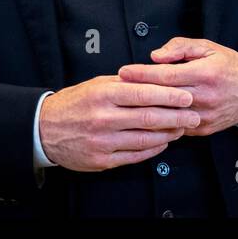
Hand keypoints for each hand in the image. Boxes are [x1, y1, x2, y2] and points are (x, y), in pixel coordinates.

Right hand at [39, 74, 200, 171]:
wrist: (43, 129)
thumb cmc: (74, 103)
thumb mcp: (97, 84)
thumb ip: (125, 83)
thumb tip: (156, 78)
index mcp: (104, 94)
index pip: (144, 93)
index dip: (170, 96)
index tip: (188, 96)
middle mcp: (103, 117)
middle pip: (149, 117)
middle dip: (177, 116)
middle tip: (194, 114)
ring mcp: (102, 141)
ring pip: (144, 138)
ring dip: (168, 134)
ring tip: (182, 128)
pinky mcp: (101, 160)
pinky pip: (134, 156)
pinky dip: (152, 149)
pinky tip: (163, 142)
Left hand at [116, 36, 237, 136]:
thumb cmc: (230, 65)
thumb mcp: (208, 47)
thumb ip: (180, 47)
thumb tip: (155, 57)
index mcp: (205, 74)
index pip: (166, 75)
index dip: (142, 74)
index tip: (123, 72)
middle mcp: (204, 97)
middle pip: (163, 97)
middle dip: (137, 93)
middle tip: (116, 89)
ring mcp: (204, 117)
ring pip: (168, 116)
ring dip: (146, 110)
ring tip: (127, 104)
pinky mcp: (203, 130)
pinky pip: (176, 127)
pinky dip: (161, 122)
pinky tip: (147, 116)